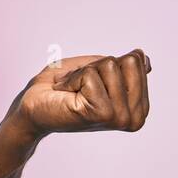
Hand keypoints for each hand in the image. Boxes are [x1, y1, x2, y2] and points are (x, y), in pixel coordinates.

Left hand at [11, 49, 151, 138]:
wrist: (32, 106)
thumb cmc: (62, 87)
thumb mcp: (96, 69)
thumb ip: (122, 66)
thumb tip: (145, 60)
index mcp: (138, 107)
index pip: (137, 61)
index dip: (106, 64)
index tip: (91, 82)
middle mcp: (134, 117)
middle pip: (128, 62)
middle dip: (97, 67)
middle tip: (80, 86)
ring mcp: (120, 118)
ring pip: (109, 66)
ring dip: (83, 74)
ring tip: (72, 91)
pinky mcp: (102, 115)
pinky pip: (91, 75)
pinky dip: (73, 80)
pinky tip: (66, 96)